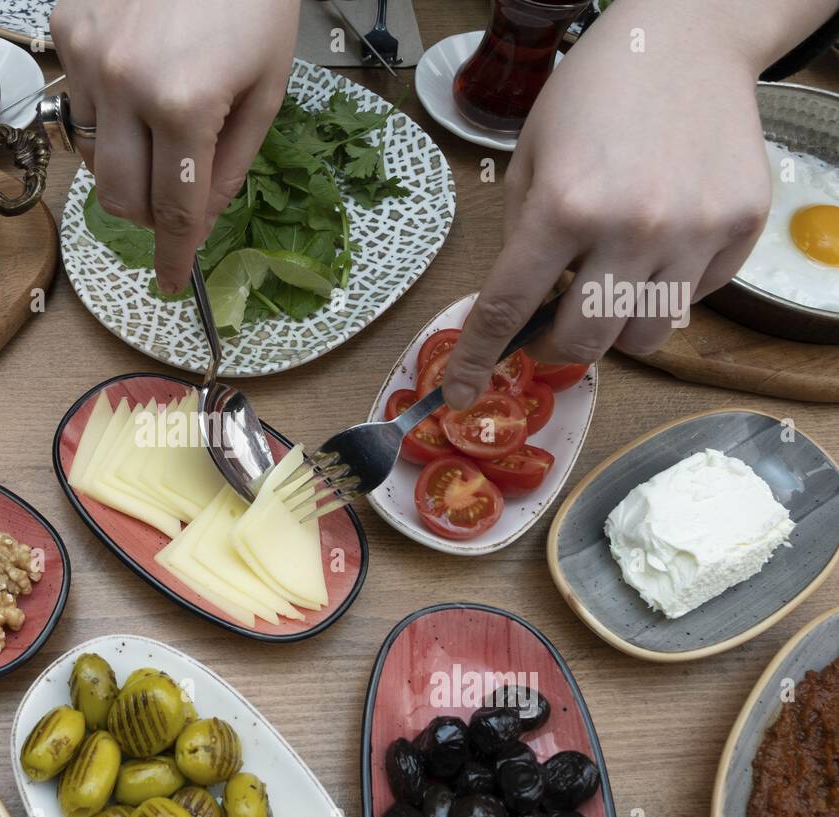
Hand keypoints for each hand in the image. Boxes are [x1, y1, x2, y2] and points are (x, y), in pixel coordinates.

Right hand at [51, 0, 298, 293]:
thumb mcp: (267, 87)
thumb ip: (230, 165)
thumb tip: (200, 220)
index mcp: (184, 104)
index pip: (174, 210)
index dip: (176, 255)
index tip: (174, 282)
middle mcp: (123, 85)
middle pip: (120, 197)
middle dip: (150, 215)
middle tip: (174, 200)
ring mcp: (86, 55)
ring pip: (91, 156)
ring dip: (125, 164)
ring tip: (159, 128)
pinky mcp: (65, 27)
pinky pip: (76, 101)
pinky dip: (105, 110)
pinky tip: (135, 77)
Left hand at [442, 0, 836, 410]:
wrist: (689, 38)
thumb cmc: (594, 95)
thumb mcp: (531, 158)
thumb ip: (521, 237)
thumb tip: (516, 310)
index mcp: (564, 206)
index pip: (507, 309)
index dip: (478, 360)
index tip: (460, 393)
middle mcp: (631, 228)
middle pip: (583, 341)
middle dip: (557, 342)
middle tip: (554, 318)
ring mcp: (694, 231)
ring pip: (644, 336)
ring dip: (616, 326)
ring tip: (610, 282)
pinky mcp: (740, 228)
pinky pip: (693, 299)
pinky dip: (667, 290)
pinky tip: (660, 244)